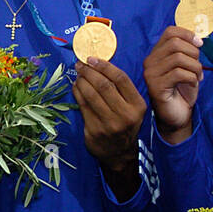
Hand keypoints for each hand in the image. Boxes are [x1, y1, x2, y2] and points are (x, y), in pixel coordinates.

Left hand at [72, 58, 145, 199]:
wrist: (119, 153)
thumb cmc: (124, 123)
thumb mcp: (131, 107)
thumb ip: (121, 89)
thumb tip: (99, 64)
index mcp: (137, 105)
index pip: (120, 79)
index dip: (104, 66)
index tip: (92, 58)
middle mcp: (125, 115)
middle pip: (104, 85)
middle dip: (89, 71)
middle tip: (80, 64)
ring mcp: (109, 124)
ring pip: (91, 95)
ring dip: (81, 81)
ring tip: (77, 74)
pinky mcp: (94, 130)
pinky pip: (82, 106)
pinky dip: (77, 93)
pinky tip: (75, 86)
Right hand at [142, 26, 203, 143]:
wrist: (177, 115)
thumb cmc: (182, 91)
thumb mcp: (186, 67)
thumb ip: (187, 52)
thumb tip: (198, 39)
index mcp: (156, 54)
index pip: (170, 32)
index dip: (188, 34)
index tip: (200, 44)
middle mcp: (150, 62)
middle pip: (175, 43)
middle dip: (193, 53)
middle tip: (198, 66)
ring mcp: (151, 74)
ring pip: (179, 58)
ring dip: (195, 67)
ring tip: (197, 77)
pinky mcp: (156, 87)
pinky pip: (179, 73)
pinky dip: (192, 77)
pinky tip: (193, 85)